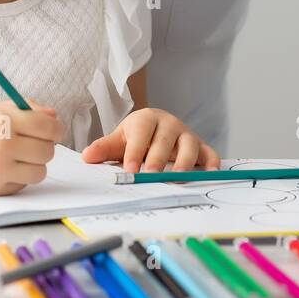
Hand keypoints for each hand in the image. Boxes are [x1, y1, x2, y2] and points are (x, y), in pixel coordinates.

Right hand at [0, 100, 61, 194]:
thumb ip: (25, 110)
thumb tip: (54, 118)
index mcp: (3, 118)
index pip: (49, 128)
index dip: (55, 130)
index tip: (51, 131)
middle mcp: (2, 144)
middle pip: (47, 151)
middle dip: (44, 147)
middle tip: (30, 143)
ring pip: (40, 171)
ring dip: (33, 165)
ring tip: (16, 157)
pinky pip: (22, 185)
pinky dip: (17, 178)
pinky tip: (0, 168)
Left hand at [81, 107, 219, 173]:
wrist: (153, 127)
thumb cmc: (135, 137)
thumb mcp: (118, 140)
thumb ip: (104, 148)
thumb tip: (87, 157)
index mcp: (146, 119)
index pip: (142, 133)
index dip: (136, 152)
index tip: (130, 170)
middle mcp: (169, 124)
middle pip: (166, 139)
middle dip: (158, 158)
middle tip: (151, 176)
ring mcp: (186, 134)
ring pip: (189, 144)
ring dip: (185, 161)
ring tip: (177, 178)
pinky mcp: (200, 145)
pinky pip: (209, 152)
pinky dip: (211, 162)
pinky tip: (208, 174)